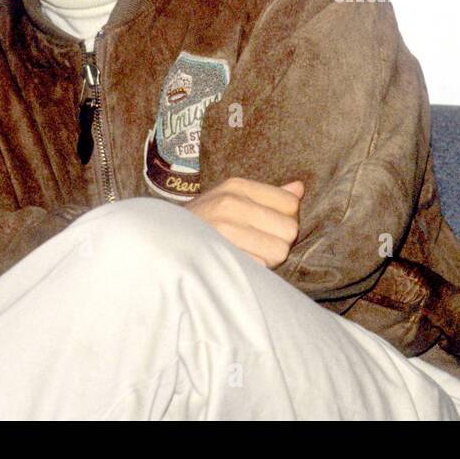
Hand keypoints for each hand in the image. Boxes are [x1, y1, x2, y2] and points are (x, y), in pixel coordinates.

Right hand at [183, 176, 303, 268]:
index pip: (290, 203)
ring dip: (268, 259)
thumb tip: (299, 188)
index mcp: (236, 187)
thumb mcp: (231, 200)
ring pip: (279, 251)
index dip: (286, 218)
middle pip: (290, 229)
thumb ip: (268, 196)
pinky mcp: (220, 257)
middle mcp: (230, 204)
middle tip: (258, 245)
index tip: (269, 226)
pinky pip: (260, 268)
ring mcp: (223, 231)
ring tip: (248, 255)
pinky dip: (254, 271)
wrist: (160, 245)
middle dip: (279, 241)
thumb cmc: (203, 223)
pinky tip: (238, 266)